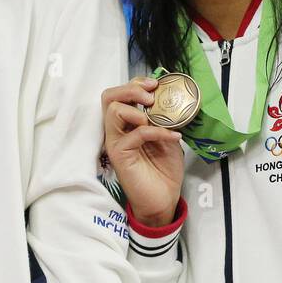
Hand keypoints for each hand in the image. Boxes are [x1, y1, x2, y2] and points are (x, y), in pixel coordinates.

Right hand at [101, 77, 184, 226]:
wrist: (164, 199)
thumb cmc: (164, 170)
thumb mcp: (169, 138)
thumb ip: (165, 120)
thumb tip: (172, 102)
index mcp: (127, 123)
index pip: (120, 94)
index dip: (136, 83)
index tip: (156, 84)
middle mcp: (117, 130)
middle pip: (109, 97)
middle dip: (130, 88)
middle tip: (150, 95)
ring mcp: (116, 142)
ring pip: (113, 111)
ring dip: (136, 107)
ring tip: (152, 116)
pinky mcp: (120, 156)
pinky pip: (135, 134)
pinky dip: (156, 131)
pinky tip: (173, 136)